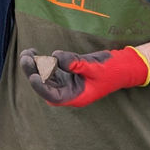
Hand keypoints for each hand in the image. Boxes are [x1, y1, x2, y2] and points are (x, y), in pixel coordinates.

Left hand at [20, 46, 149, 106]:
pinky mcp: (67, 73)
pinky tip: (36, 53)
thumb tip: (56, 57)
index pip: (54, 96)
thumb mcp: (94, 66)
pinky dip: (43, 63)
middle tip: (26, 58)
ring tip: (27, 53)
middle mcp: (69, 92)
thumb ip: (75, 63)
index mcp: (76, 96)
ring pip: (45, 77)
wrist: (124, 66)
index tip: (33, 76)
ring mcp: (68, 83)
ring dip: (35, 66)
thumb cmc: (112, 70)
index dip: (41, 88)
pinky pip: (51, 70)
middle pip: (46, 85)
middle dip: (33, 73)